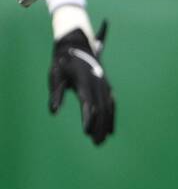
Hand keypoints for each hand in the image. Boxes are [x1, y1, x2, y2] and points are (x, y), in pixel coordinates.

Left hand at [49, 19, 115, 144]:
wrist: (77, 45)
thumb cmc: (63, 62)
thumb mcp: (56, 75)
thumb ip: (56, 93)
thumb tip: (53, 111)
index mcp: (84, 81)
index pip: (88, 103)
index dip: (89, 118)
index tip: (87, 132)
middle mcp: (97, 83)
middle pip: (102, 108)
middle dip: (100, 127)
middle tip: (96, 144)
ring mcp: (104, 84)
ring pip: (108, 107)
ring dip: (106, 125)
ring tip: (102, 141)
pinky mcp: (106, 86)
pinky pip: (111, 103)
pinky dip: (112, 117)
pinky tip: (110, 131)